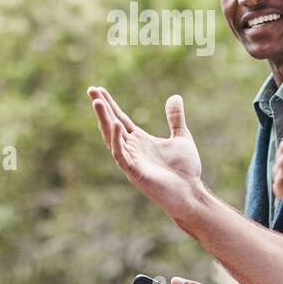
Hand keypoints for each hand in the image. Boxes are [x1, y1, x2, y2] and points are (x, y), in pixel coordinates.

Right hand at [88, 87, 203, 212]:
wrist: (191, 193)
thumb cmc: (185, 170)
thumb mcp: (181, 137)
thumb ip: (175, 118)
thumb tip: (175, 96)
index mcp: (140, 141)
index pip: (120, 119)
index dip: (110, 105)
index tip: (99, 90)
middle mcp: (132, 150)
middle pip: (111, 125)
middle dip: (101, 109)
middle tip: (91, 90)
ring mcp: (131, 161)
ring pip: (112, 138)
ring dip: (105, 121)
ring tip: (98, 103)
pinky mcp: (135, 173)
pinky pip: (121, 155)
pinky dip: (117, 140)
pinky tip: (116, 125)